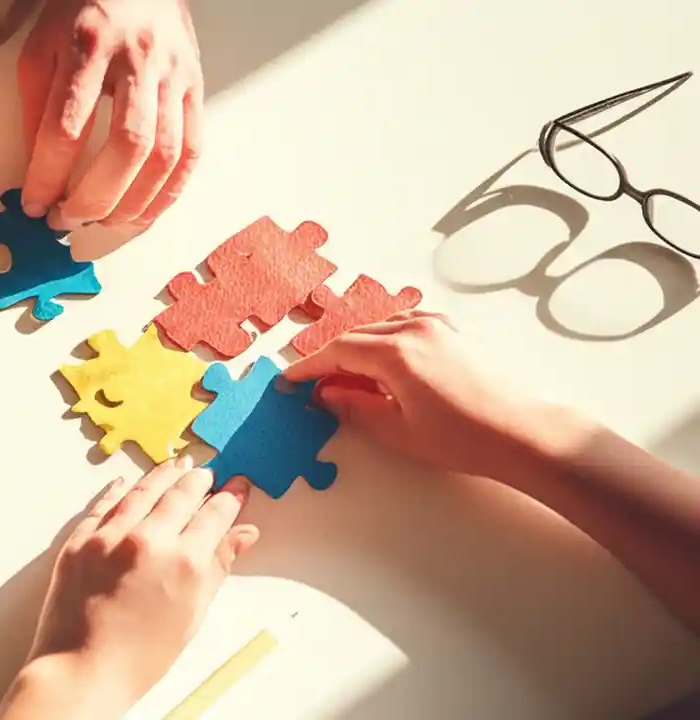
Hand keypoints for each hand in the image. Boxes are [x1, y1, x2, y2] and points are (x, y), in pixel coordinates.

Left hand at [0, 458, 257, 719]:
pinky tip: (129, 481)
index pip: (215, 514)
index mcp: (186, 562)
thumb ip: (218, 567)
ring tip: (177, 464)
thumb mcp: (192, 614)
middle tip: (208, 472)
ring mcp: (111, 536)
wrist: (83, 670)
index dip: (230, 497)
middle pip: (181, 494)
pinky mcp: (80, 539)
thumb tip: (244, 534)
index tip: (238, 486)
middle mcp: (150, 540)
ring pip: (143, 489)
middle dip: (199, 479)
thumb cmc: (142, 655)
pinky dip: (120, 488)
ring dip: (163, 474)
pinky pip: (105, 503)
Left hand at [17, 0, 202, 230]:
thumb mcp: (43, 44)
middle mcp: (139, 61)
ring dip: (134, 203)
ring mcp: (174, 75)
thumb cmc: (83, 10)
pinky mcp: (196, 87)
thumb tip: (39, 170)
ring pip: (165, 154)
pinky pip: (192, 149)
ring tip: (103, 225)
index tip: (34, 204)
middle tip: (67, 221)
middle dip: (95, 198)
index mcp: (90, 44)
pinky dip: (170, 191)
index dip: (48, 175)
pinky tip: (145, 212)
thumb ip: (37, 104)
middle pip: (127, 146)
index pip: (67, 125)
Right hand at [283, 311, 553, 478]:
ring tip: (350, 377)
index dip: (310, 366)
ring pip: (383, 327)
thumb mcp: (398, 430)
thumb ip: (355, 407)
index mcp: (396, 352)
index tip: (292, 380)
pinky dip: (388, 340)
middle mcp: (416, 328)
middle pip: (358, 336)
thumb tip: (329, 394)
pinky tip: (388, 363)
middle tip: (316, 384)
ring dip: (361, 348)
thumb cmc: (466, 438)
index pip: (338, 351)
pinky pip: (409, 325)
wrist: (525, 433)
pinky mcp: (458, 331)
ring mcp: (441, 325)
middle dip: (333, 359)